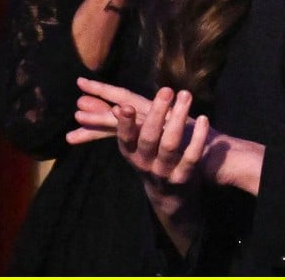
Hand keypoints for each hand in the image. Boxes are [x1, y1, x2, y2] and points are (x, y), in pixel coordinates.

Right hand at [70, 79, 209, 251]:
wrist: (170, 196)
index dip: (123, 124)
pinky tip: (203, 118)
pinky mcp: (184, 177)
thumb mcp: (131, 143)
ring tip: (185, 95)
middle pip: (149, 137)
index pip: (124, 138)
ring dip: (179, 118)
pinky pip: (192, 156)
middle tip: (166, 89)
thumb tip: (81, 102)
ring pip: (170, 144)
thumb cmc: (150, 158)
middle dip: (156, 113)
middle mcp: (145, 162)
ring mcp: (165, 170)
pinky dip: (198, 137)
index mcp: (131, 152)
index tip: (124, 107)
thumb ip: (110, 122)